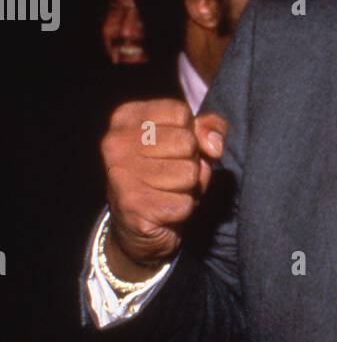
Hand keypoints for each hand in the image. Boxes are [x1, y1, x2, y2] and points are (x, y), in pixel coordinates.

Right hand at [100, 99, 227, 278]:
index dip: (190, 134)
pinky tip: (164, 210)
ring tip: (169, 192)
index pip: (181, 112)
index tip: (171, 150)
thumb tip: (214, 144)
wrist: (138, 228)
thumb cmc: (166, 176)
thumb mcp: (190, 143)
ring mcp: (121, 174)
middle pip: (187, 142)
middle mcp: (116, 143)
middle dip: (191, 163)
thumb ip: (208, 128)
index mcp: (125, 118)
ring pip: (189, 173)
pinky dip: (183, 209)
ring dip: (189, 188)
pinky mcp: (133, 205)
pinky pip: (185, 203)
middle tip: (171, 176)